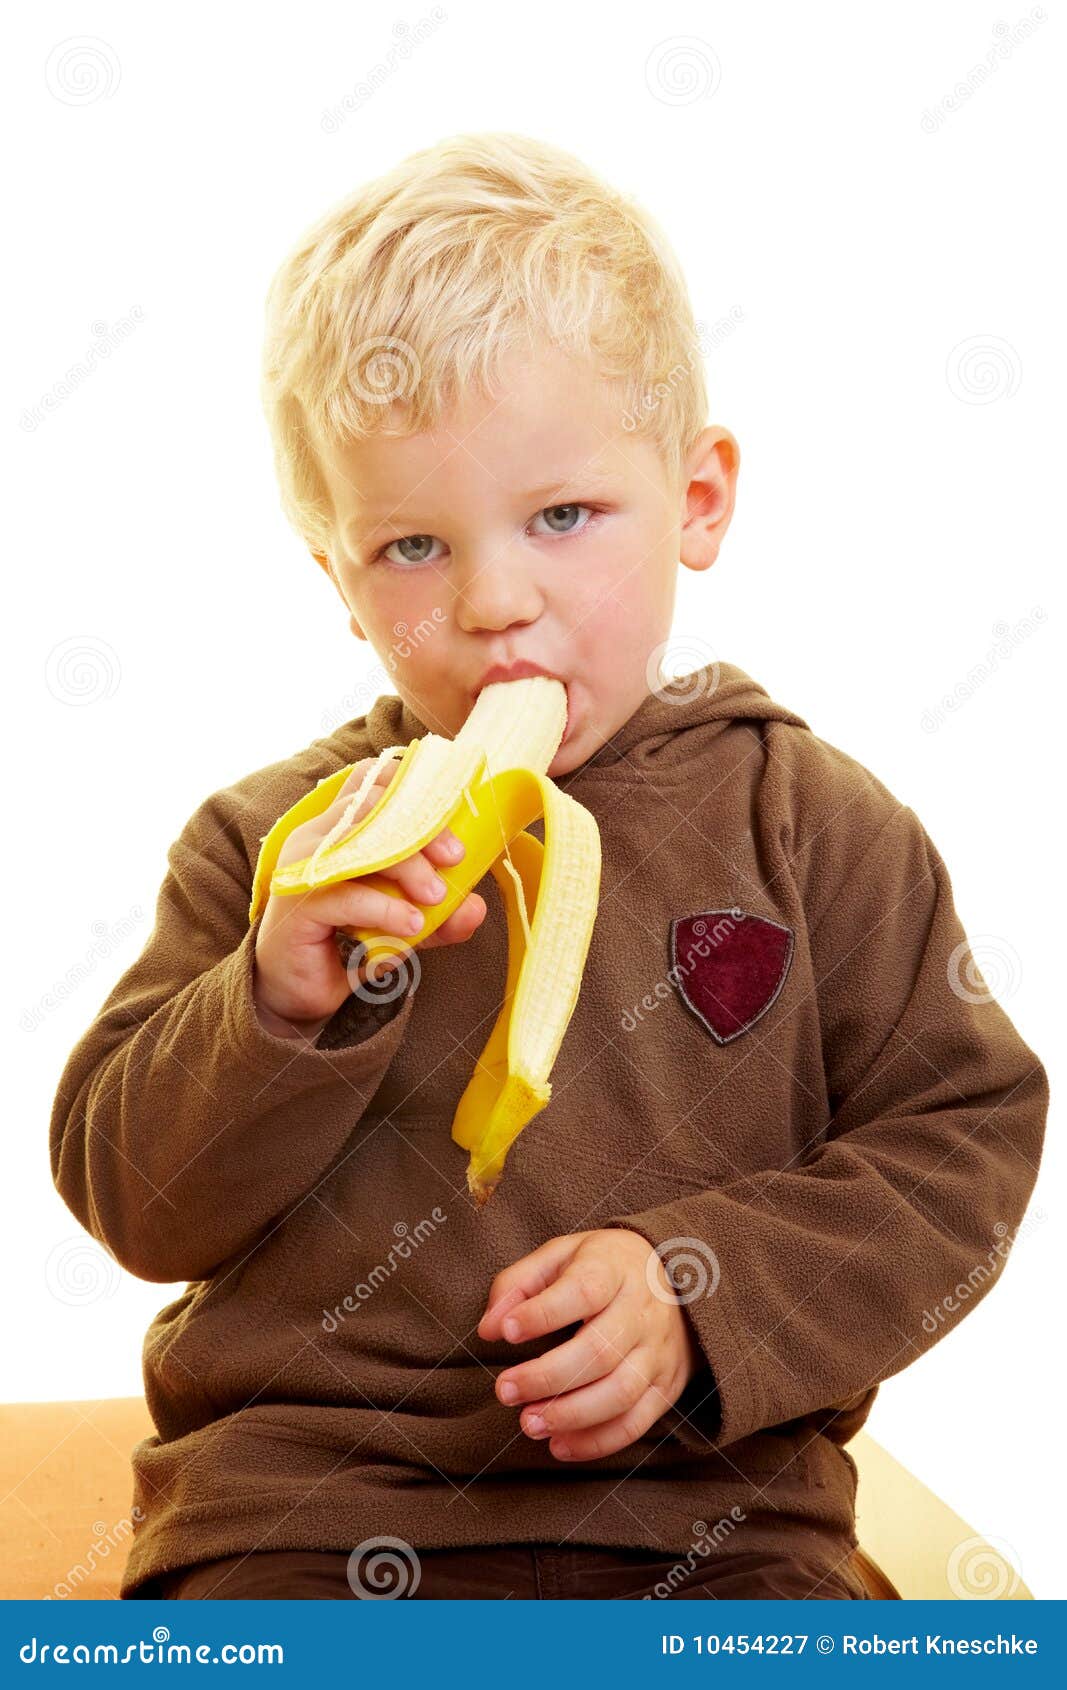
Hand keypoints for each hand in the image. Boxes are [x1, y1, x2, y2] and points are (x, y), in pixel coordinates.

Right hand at [253, 756, 486, 1030]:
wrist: (299, 991)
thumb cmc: (348, 942)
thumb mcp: (406, 925)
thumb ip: (441, 914)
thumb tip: (476, 907)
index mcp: (340, 828)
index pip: (370, 779)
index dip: (409, 782)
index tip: (449, 812)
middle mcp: (317, 837)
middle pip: (371, 804)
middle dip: (421, 827)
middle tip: (455, 859)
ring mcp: (302, 868)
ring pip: (359, 843)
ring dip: (407, 865)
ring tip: (435, 896)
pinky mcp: (296, 906)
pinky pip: (346, 896)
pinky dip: (385, 908)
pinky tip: (410, 925)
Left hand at [477, 1228, 701, 1461]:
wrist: (673, 1279)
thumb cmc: (601, 1268)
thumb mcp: (560, 1256)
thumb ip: (518, 1285)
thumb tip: (489, 1329)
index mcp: (614, 1269)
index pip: (583, 1291)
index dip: (542, 1314)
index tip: (507, 1332)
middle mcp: (642, 1312)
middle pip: (600, 1351)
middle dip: (547, 1377)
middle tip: (505, 1390)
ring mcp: (658, 1352)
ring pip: (619, 1392)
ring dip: (570, 1415)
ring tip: (528, 1423)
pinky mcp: (666, 1386)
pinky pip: (636, 1422)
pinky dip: (597, 1442)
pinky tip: (559, 1444)